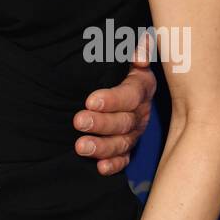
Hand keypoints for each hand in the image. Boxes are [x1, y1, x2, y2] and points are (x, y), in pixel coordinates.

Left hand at [74, 32, 156, 174]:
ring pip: (122, 143)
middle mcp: (140, 113)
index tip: (90, 100)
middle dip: (100, 123)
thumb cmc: (121, 68)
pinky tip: (100, 168)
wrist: (123, 85)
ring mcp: (135, 132)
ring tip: (81, 147)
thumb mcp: (127, 56)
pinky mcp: (128, 147)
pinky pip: (123, 159)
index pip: (129, 95)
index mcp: (141, 88)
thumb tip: (140, 53)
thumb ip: (136, 51)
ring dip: (102, 147)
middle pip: (123, 122)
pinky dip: (113, 165)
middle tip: (78, 121)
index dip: (111, 99)